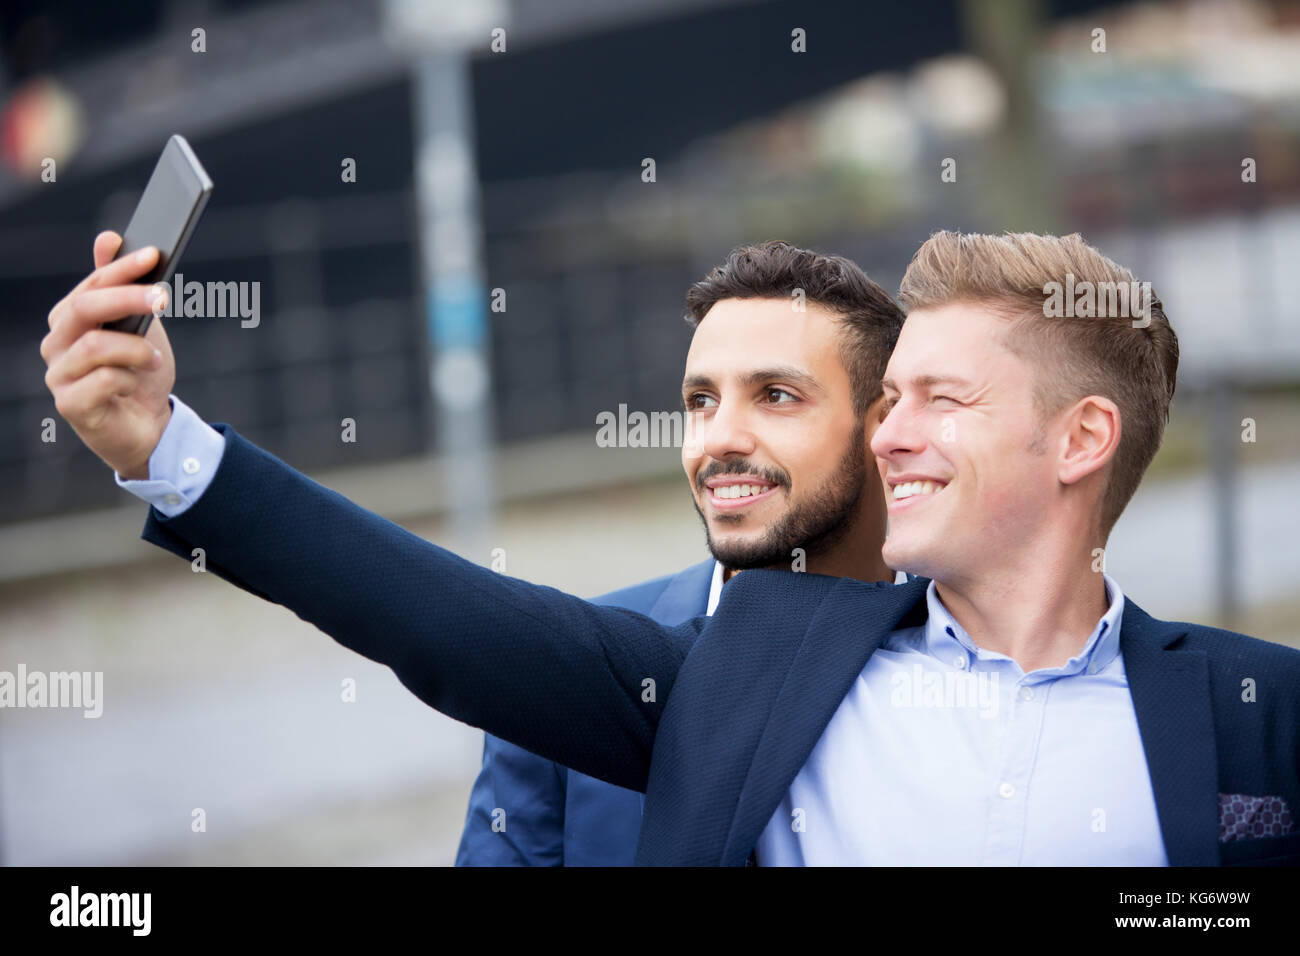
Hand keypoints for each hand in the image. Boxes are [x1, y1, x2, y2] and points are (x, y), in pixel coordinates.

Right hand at [40, 231, 177, 479]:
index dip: (121, 268)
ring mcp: (58, 375)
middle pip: (84, 308)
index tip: (154, 256)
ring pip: (95, 345)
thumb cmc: (141, 374)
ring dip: (136, 349)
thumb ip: (125, 288)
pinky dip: (130, 378)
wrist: (149, 428)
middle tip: (163, 297)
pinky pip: (103, 380)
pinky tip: (138, 384)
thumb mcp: (142, 327)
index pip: (91, 286)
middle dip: (127, 297)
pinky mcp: (70, 405)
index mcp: (70, 320)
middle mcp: (56, 344)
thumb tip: (108, 237)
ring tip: (154, 359)